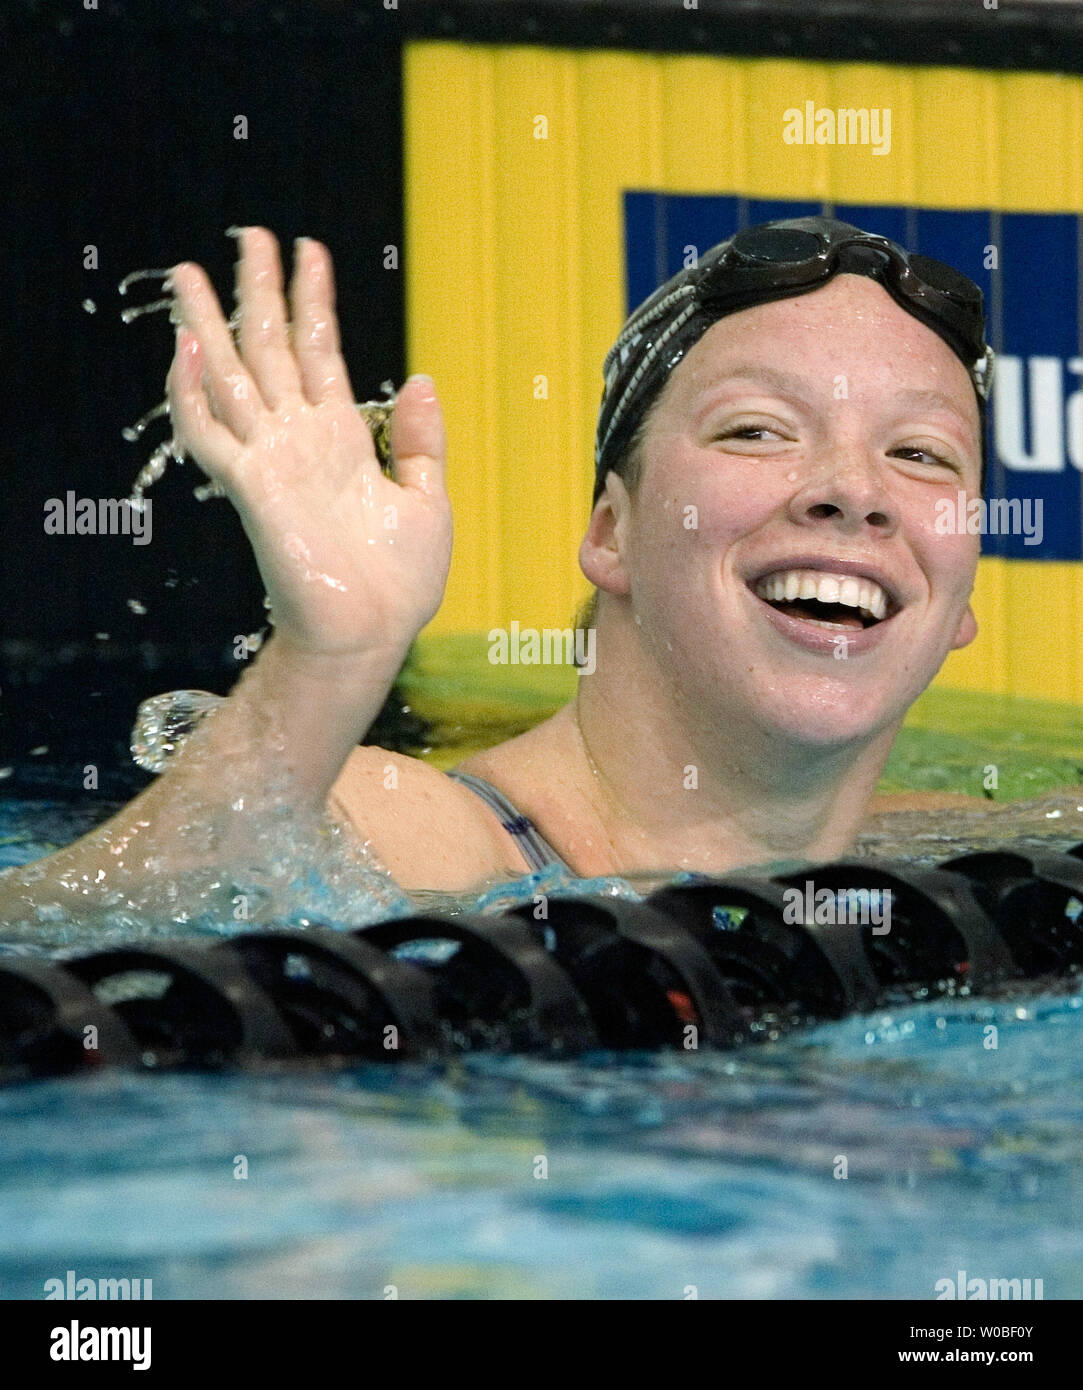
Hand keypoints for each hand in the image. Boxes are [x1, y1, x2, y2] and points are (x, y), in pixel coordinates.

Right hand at [166, 228, 451, 661]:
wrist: (372, 632)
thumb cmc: (400, 582)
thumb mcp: (428, 499)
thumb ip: (421, 441)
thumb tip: (420, 380)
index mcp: (340, 441)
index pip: (321, 353)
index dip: (314, 301)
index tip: (308, 251)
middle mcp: (300, 442)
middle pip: (271, 350)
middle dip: (259, 292)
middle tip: (248, 236)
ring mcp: (271, 461)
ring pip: (231, 377)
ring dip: (211, 325)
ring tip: (191, 273)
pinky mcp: (251, 487)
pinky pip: (210, 434)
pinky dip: (192, 393)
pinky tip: (185, 349)